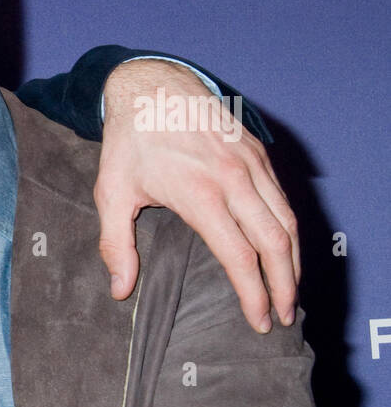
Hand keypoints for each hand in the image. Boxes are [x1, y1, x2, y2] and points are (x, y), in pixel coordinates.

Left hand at [97, 58, 298, 332]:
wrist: (152, 86)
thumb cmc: (128, 143)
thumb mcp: (111, 193)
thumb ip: (116, 245)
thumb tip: (120, 290)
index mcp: (201, 194)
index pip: (240, 256)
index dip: (253, 294)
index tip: (258, 321)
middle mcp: (235, 179)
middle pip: (276, 243)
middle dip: (286, 285)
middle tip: (284, 316)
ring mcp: (252, 163)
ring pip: (288, 220)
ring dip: (294, 260)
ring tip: (291, 291)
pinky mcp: (258, 152)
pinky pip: (283, 198)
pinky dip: (290, 229)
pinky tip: (285, 250)